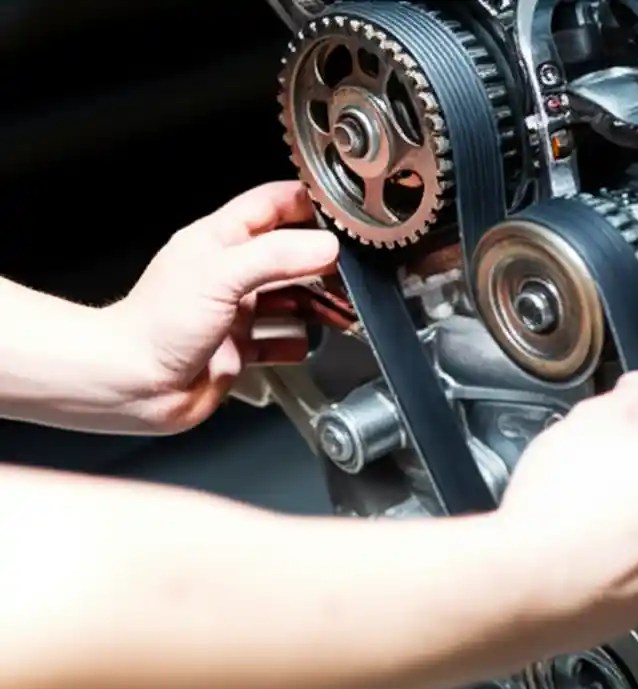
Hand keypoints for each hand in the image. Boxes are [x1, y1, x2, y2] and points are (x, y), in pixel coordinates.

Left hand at [109, 181, 337, 432]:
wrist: (132, 383)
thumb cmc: (156, 325)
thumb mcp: (222, 274)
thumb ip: (278, 256)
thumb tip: (326, 246)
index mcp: (219, 241)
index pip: (270, 205)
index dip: (306, 202)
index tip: (341, 210)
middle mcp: (228, 274)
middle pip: (288, 255)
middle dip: (322, 261)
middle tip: (352, 269)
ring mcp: (234, 312)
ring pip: (289, 299)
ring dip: (317, 304)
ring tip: (344, 308)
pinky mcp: (238, 349)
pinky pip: (279, 341)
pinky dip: (297, 342)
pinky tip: (307, 341)